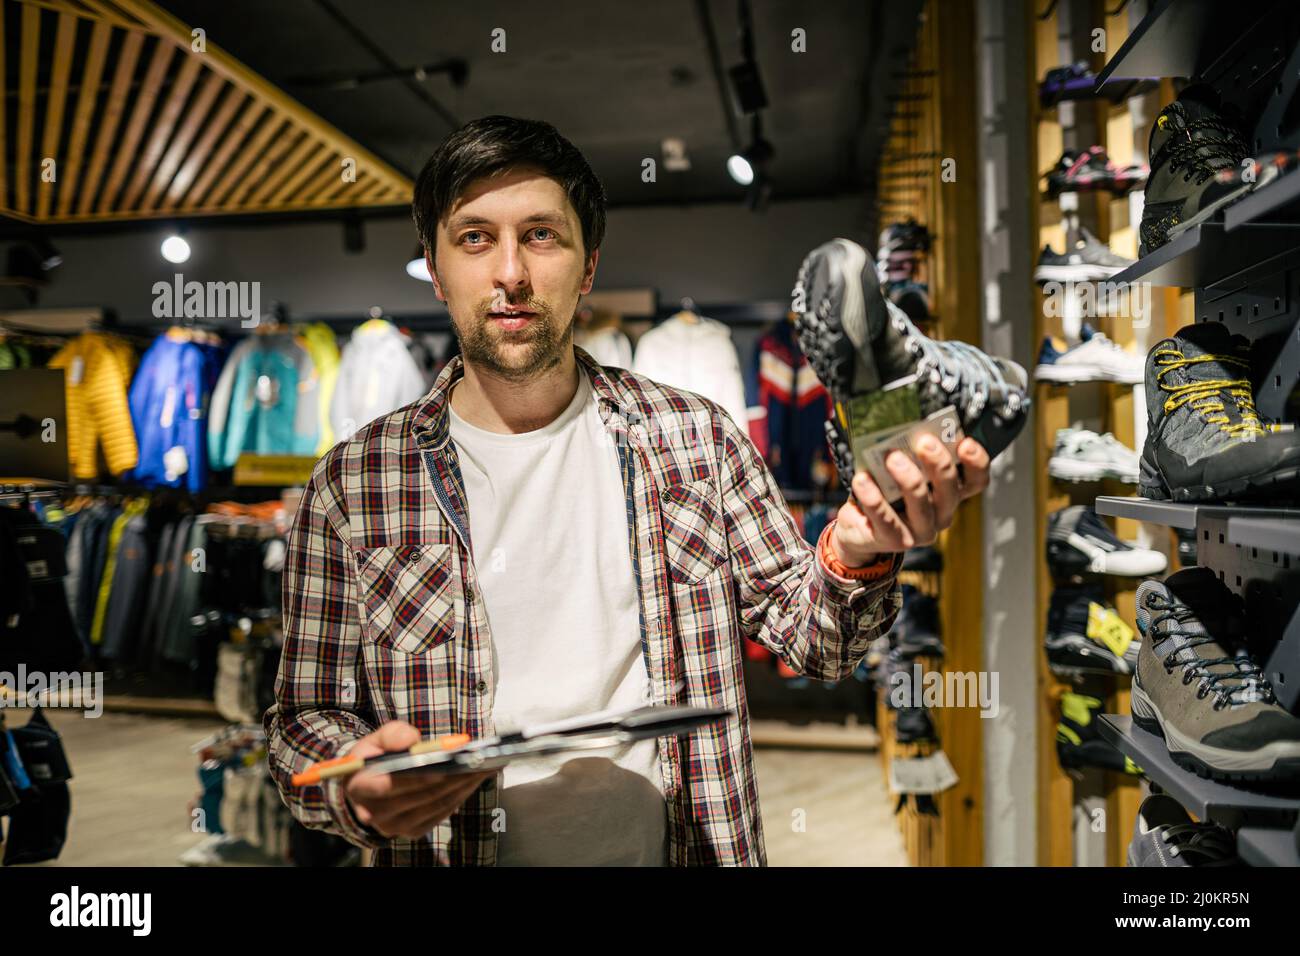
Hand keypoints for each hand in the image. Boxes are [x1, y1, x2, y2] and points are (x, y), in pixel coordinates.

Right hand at [344, 721, 494, 839]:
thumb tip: (411, 740)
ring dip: (463, 785)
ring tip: (485, 766)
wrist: (368, 783)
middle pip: (421, 795)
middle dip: (453, 776)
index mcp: (360, 787)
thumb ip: (392, 734)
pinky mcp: (413, 830)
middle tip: (479, 759)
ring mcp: (395, 826)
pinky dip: (460, 795)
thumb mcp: (376, 738)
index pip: (388, 785)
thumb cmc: (375, 756)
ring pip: (435, 804)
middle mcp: (375, 812)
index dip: (418, 776)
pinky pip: (441, 813)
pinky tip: (474, 779)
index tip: (446, 763)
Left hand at [831, 435, 990, 566]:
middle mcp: (941, 514)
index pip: (975, 481)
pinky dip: (874, 498)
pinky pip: (886, 519)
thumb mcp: (901, 471)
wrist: (859, 530)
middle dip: (939, 464)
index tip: (965, 442)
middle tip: (924, 442)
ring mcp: (920, 530)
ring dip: (909, 479)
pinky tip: (863, 480)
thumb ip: (909, 454)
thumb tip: (905, 428)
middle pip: (950, 490)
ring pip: (921, 505)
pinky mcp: (895, 540)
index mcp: (949, 493)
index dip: (976, 463)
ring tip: (892, 458)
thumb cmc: (884, 493)